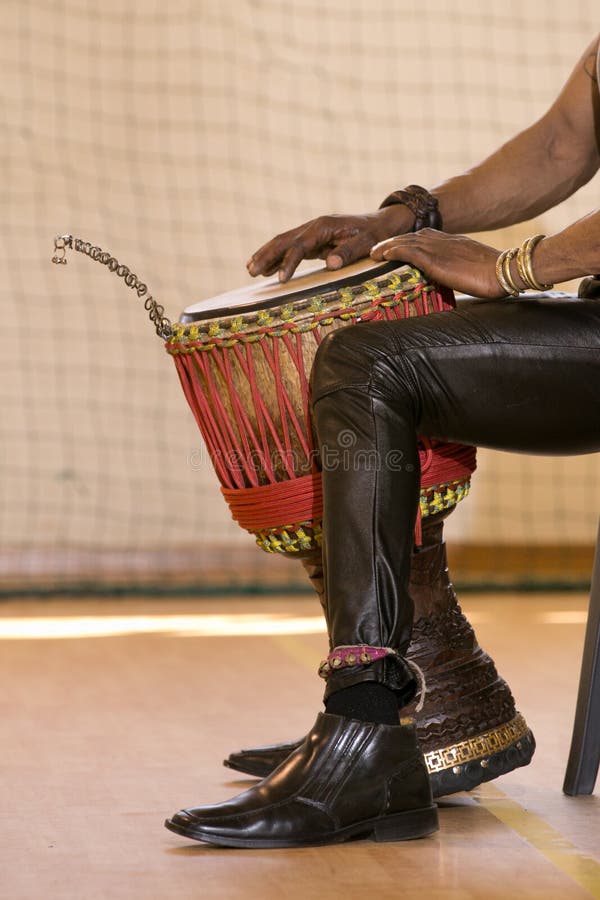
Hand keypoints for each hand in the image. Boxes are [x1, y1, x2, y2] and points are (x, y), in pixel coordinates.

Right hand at [247, 206, 412, 282]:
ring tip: (250, 270)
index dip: (289, 262)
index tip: (281, 279)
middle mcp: (314, 226)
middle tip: (250, 271)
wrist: (383, 223)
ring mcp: (313, 232)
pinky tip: (267, 268)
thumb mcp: (368, 243)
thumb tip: (330, 263)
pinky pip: (291, 248)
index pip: (300, 245)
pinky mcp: (315, 240)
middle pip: (284, 240)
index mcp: (324, 226)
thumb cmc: (376, 234)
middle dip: (266, 255)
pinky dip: (277, 257)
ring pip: (284, 242)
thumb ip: (348, 252)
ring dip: (267, 255)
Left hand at [371, 229, 505, 297]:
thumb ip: (462, 272)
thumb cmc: (497, 276)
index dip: (411, 241)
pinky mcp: (436, 259)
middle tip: (378, 250)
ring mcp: (440, 248)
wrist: (505, 271)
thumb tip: (457, 283)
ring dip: (388, 246)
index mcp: (456, 242)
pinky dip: (394, 250)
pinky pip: (409, 251)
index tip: (398, 246)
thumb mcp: (476, 270)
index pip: (428, 236)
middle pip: (414, 236)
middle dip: (394, 242)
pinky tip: (382, 254)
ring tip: (373, 253)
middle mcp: (445, 241)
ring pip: (407, 242)